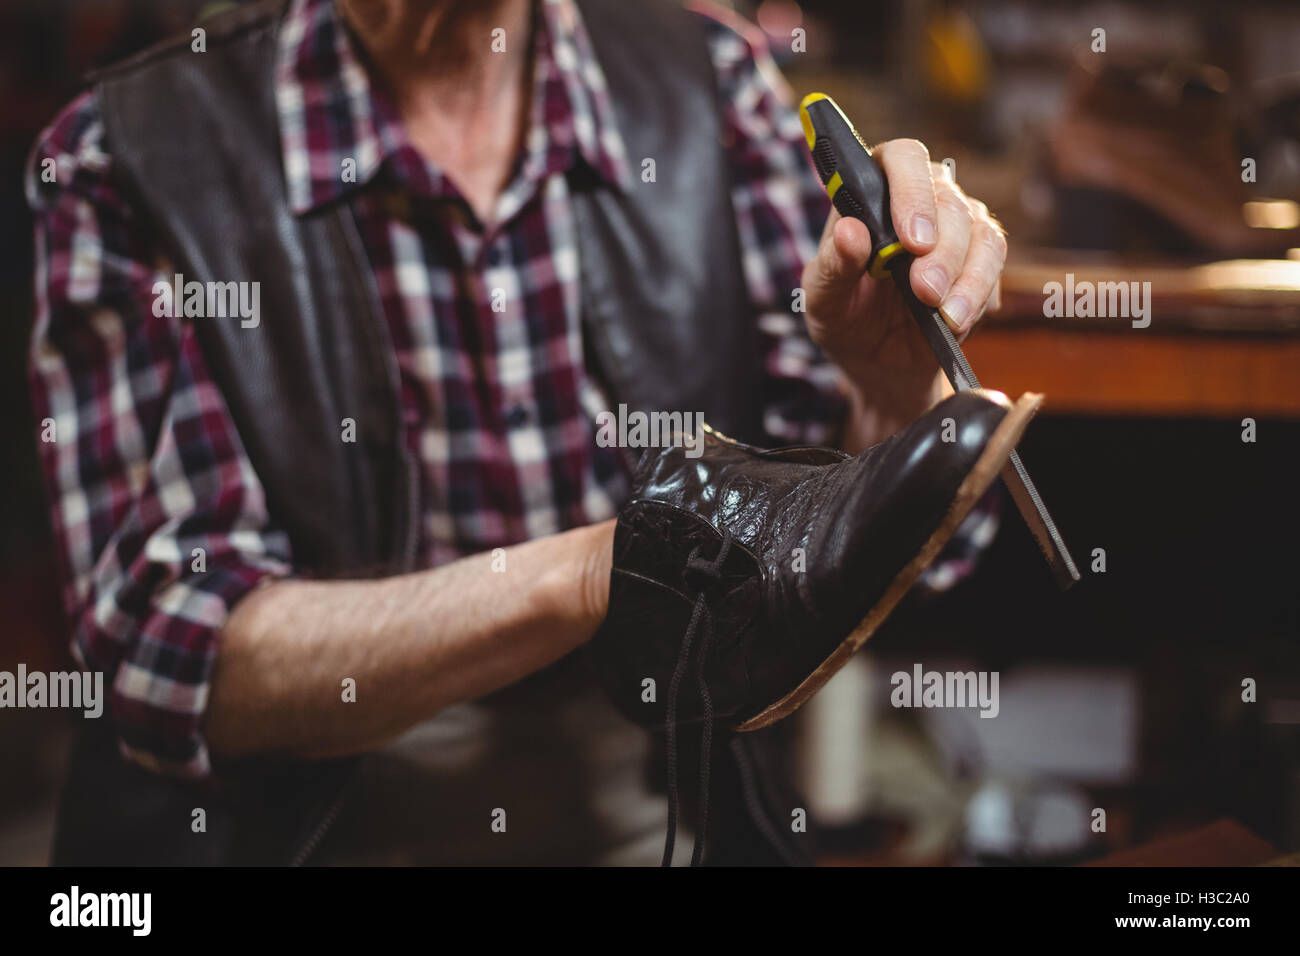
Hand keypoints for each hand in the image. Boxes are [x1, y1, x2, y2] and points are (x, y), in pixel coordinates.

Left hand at [800, 139, 1006, 407]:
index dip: (912, 191)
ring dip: (968, 276)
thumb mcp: (824, 298)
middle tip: (925, 290)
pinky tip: (956, 321)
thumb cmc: (843, 314)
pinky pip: (994, 269)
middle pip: (949, 200)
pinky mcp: (980, 260)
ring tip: (946, 315)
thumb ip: (834, 265)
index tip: (912, 239)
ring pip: (982, 232)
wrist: (875, 357)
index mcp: (873, 190)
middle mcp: (921, 198)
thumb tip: (851, 232)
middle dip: (942, 250)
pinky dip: (978, 296)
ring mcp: (956, 227)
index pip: (903, 159)